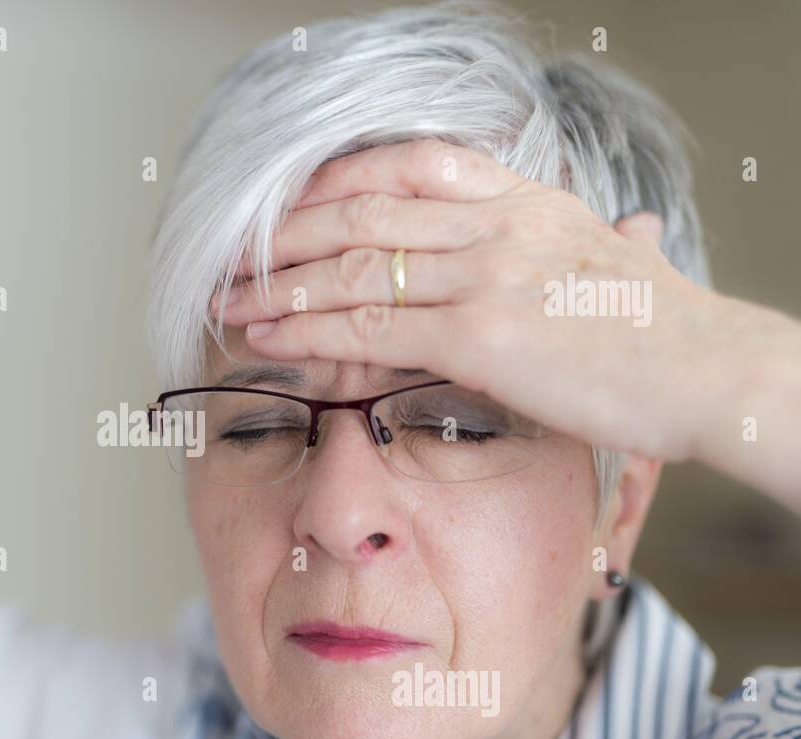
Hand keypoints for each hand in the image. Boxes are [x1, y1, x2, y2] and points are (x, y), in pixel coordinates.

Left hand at [213, 139, 747, 465]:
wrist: (713, 374)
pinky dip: (307, 332)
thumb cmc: (664, 333)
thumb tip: (617, 230)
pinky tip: (266, 338)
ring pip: (353, 267)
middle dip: (285, 235)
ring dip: (278, 285)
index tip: (285, 208)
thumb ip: (585, 246)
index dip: (332, 183)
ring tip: (224, 301)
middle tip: (230, 257)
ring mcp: (486, 274)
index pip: (406, 164)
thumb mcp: (616, 264)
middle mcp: (496, 224)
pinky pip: (369, 328)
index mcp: (523, 200)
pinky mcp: (481, 334)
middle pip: (362, 210)